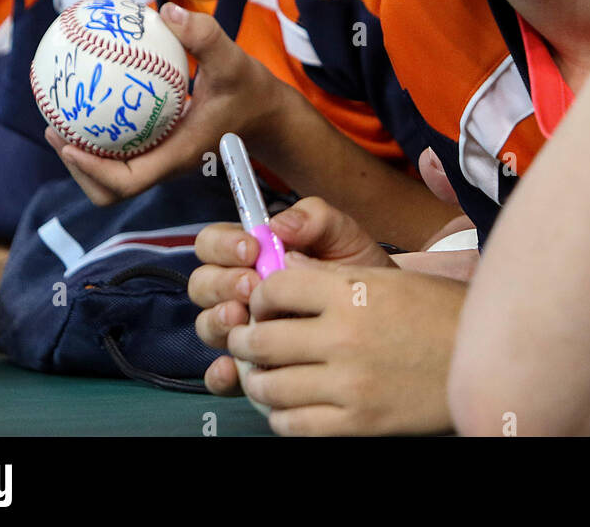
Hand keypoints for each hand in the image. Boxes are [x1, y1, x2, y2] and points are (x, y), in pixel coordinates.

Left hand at [49, 3, 290, 204]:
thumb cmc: (250, 90)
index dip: (91, 170)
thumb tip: (166, 11)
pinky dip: (102, 133)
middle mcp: (165, 163)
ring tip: (61, 118)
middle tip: (55, 128)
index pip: (127, 181)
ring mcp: (162, 158)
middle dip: (77, 166)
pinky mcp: (161, 147)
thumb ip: (204, 37)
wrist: (267, 112)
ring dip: (83, 153)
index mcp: (177, 156)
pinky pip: (122, 150)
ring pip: (111, 173)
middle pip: (109, 188)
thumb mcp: (234, 60)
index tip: (68, 143)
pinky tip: (93, 100)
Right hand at [189, 198, 391, 396]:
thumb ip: (316, 218)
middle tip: (252, 287)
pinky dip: (221, 372)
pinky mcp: (252, 365)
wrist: (386, 317)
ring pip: (208, 325)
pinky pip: (221, 373)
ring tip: (244, 321)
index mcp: (254, 254)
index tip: (252, 250)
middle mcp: (240, 290)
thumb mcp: (343, 237)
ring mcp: (243, 329)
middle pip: (203, 284)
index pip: (214, 243)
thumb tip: (281, 223)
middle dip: (222, 283)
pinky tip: (235, 367)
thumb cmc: (357, 272)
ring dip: (219, 321)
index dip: (223, 245)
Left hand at [231, 263, 465, 434]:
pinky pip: (292, 424)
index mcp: (352, 292)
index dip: (259, 296)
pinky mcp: (357, 423)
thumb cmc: (439, 313)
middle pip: (260, 340)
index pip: (274, 289)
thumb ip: (331, 277)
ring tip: (263, 374)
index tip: (261, 303)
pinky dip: (280, 415)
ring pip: (269, 387)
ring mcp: (349, 384)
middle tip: (247, 339)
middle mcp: (344, 336)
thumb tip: (283, 269)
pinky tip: (289, 404)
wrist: (486, 359)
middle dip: (244, 339)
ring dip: (257, 380)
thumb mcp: (387, 279)